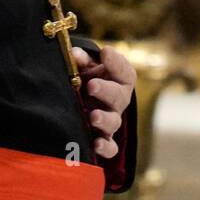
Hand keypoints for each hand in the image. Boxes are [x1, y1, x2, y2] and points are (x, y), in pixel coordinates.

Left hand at [72, 45, 135, 160]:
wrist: (83, 100)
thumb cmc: (87, 78)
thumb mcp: (86, 66)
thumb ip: (82, 59)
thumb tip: (75, 55)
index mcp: (118, 81)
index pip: (125, 72)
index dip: (117, 62)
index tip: (105, 52)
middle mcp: (118, 102)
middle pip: (119, 96)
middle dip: (106, 90)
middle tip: (92, 85)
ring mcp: (111, 121)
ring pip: (114, 122)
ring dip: (104, 119)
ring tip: (93, 116)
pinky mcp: (104, 139)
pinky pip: (110, 147)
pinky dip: (105, 147)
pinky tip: (96, 144)